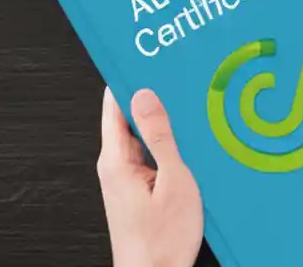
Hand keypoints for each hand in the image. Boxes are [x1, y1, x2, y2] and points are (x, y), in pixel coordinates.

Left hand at [98, 88, 203, 266]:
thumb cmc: (162, 242)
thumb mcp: (173, 181)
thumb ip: (160, 137)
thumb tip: (146, 96)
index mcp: (116, 160)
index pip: (114, 104)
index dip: (129, 78)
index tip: (147, 59)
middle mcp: (115, 167)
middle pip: (130, 118)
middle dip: (153, 99)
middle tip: (178, 82)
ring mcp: (125, 178)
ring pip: (143, 138)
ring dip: (163, 126)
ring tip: (189, 114)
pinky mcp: (138, 189)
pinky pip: (150, 156)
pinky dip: (167, 147)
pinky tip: (188, 146)